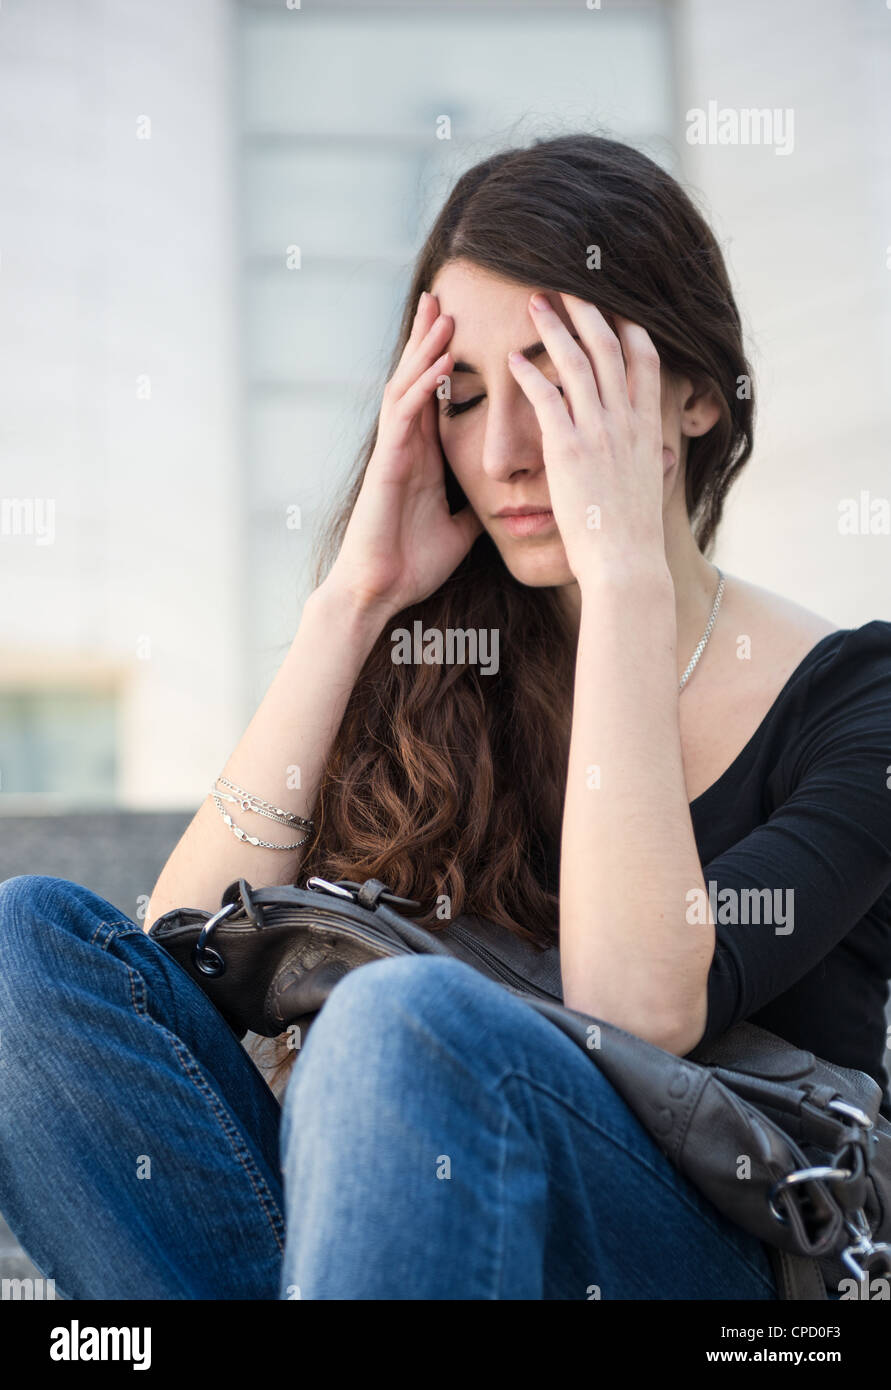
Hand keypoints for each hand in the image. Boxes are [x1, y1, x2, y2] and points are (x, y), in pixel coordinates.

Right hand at [325, 291, 483, 620]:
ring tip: (442, 313)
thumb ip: (474, 507)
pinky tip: (440, 364)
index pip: (436, 396)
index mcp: (423, 457)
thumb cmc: (412, 563)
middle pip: (417, 379)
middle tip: (445, 296)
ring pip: (407, 387)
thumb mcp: (459, 529)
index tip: (464, 327)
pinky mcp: (387, 466)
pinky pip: (405, 417)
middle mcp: (407, 447)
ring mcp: (394, 453)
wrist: (381, 591)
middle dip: (429, 339)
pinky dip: (422, 388)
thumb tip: (503, 499)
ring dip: (425, 350)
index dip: (445, 360)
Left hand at [507, 292, 666, 583]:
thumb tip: (662, 459)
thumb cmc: (634, 536)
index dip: (629, 327)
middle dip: (587, 311)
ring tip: (534, 303)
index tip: (613, 306)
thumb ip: (651, 464)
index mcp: (647, 428)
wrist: (627, 564)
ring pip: (575, 361)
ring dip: (553, 327)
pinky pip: (545, 398)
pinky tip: (512, 360)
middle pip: (608, 347)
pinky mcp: (568, 450)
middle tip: (566, 287)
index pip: (644, 360)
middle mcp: (625, 421)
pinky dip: (529, 374)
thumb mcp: (651, 488)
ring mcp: (598, 432)